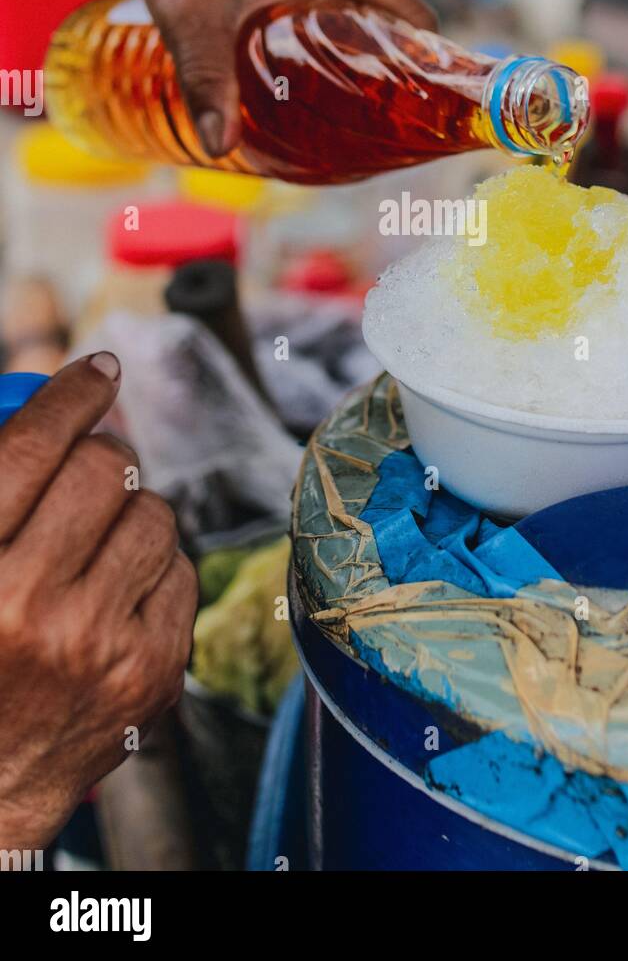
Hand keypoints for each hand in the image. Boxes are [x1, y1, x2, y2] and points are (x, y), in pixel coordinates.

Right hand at [0, 354, 196, 849]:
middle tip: (92, 460)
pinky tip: (120, 588)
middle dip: (105, 450)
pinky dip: (155, 566)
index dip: (71, 395)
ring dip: (132, 509)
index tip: (96, 369)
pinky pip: (180, 572)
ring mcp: (98, 646)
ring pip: (155, 514)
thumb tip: (43, 406)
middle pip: (107, 469)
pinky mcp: (151, 675)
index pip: (30, 449)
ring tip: (98, 536)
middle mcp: (30, 608)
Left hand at [86, 0, 436, 156]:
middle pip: (394, 21)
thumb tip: (218, 146)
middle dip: (393, 69)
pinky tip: (312, 65)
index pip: (418, 20)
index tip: (422, 110)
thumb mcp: (195, 24)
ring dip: (364, 49)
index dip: (431, 66)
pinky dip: (338, 27)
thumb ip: (208, 84)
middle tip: (376, 125)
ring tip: (348, 105)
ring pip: (365, 7)